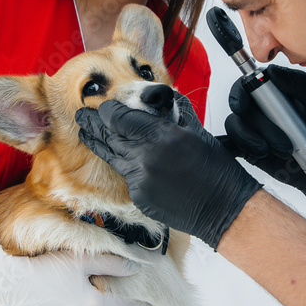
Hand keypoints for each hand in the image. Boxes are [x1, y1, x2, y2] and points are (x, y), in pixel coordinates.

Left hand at [75, 97, 260, 249]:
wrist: (222, 206)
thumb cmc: (215, 169)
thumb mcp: (196, 130)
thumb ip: (172, 112)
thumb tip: (159, 99)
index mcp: (161, 135)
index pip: (119, 118)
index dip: (107, 111)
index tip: (102, 107)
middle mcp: (145, 157)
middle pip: (109, 136)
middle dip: (94, 124)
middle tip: (82, 116)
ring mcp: (140, 179)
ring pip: (111, 156)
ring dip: (98, 143)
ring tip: (85, 134)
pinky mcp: (139, 197)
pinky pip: (126, 176)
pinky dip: (124, 166)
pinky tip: (119, 158)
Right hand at [224, 65, 305, 203]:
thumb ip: (300, 84)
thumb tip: (272, 72)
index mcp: (277, 91)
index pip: (249, 82)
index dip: (241, 91)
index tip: (243, 105)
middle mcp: (263, 107)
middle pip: (240, 105)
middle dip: (256, 124)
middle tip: (277, 139)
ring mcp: (256, 128)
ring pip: (237, 126)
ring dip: (255, 140)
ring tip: (283, 151)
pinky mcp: (252, 149)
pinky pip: (235, 145)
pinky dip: (243, 148)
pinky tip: (263, 155)